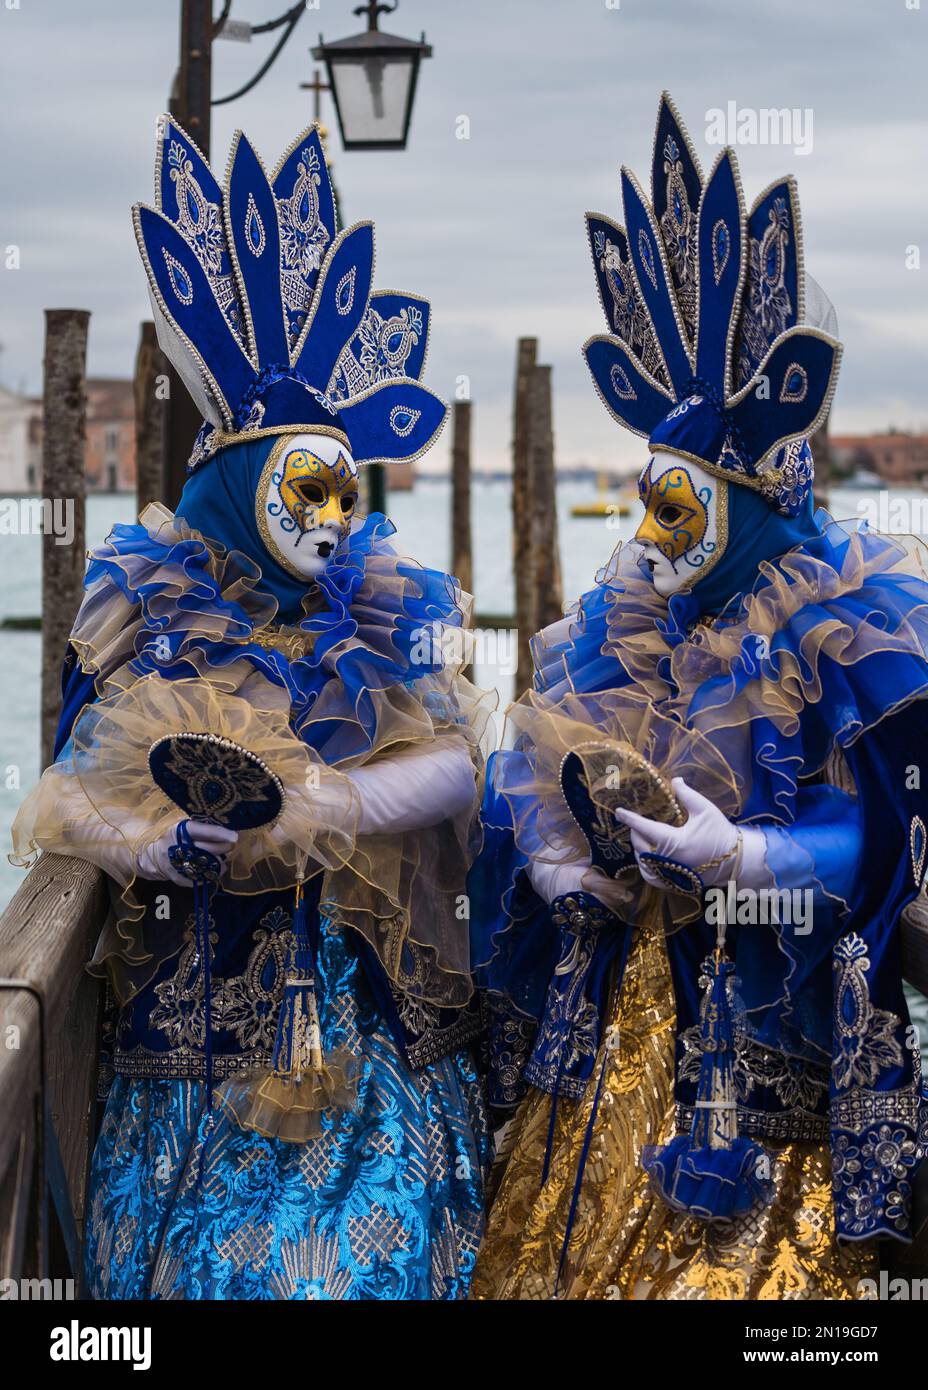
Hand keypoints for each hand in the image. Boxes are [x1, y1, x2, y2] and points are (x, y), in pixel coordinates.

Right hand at [136, 821, 238, 887]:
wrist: (145, 853)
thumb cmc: (167, 835)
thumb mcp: (177, 825)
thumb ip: (196, 828)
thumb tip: (222, 831)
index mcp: (178, 830)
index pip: (203, 831)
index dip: (220, 834)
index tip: (235, 836)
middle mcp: (177, 846)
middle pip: (207, 849)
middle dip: (223, 849)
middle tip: (231, 847)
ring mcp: (176, 863)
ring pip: (205, 865)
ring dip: (218, 863)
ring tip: (224, 861)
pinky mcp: (176, 876)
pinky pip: (197, 877)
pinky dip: (208, 875)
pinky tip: (214, 871)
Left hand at [613, 778, 740, 888]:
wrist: (735, 861)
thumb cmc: (720, 833)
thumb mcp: (705, 810)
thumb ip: (686, 795)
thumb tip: (674, 781)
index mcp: (672, 841)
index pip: (642, 827)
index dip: (629, 818)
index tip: (618, 811)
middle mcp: (666, 860)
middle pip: (638, 843)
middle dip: (635, 831)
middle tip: (638, 821)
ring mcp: (667, 874)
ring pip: (640, 860)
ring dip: (638, 847)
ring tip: (642, 836)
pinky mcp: (671, 884)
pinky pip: (648, 876)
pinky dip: (644, 865)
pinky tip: (647, 856)